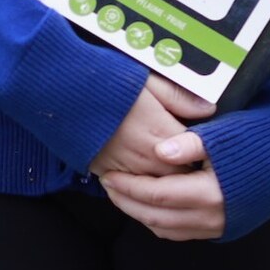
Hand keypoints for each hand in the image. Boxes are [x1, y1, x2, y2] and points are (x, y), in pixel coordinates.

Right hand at [88, 79, 214, 181]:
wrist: (60, 92)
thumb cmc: (104, 81)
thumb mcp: (146, 80)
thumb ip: (179, 97)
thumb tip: (209, 109)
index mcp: (161, 131)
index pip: (195, 154)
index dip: (200, 152)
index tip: (202, 148)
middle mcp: (147, 155)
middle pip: (179, 177)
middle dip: (186, 171)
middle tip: (188, 162)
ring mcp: (126, 167)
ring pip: (156, 187)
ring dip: (163, 181)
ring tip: (166, 170)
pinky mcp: (106, 172)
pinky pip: (130, 189)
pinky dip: (139, 185)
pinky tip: (141, 175)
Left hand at [100, 132, 227, 240]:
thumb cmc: (260, 138)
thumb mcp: (225, 134)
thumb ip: (190, 143)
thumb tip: (158, 151)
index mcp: (212, 192)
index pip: (157, 194)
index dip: (129, 186)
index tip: (109, 173)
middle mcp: (215, 215)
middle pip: (157, 217)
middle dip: (127, 202)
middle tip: (107, 185)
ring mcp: (220, 225)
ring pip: (167, 229)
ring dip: (140, 214)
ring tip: (122, 195)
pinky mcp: (224, 227)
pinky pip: (183, 233)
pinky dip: (160, 222)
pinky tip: (149, 206)